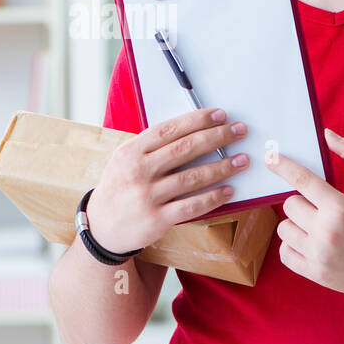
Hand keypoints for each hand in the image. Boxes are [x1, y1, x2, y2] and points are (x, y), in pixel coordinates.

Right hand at [86, 107, 249, 253]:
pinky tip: (229, 190)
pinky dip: (213, 197)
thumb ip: (151, 148)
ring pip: (193, 177)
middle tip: (239, 131)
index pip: (169, 129)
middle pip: (185, 149)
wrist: (101, 228)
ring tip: (242, 160)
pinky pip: (192, 205)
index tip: (220, 115)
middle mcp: (138, 171)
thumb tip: (192, 131)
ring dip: (222, 167)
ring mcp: (147, 196)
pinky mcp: (157, 219)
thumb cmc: (120, 188)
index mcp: (131, 151)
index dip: (197, 120)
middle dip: (217, 137)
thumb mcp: (125, 161)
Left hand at [264, 128, 343, 294]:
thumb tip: (327, 134)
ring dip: (296, 223)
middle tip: (321, 207)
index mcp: (341, 208)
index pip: (302, 180)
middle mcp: (327, 232)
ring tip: (317, 225)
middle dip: (302, 202)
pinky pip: (284, 253)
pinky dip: (292, 245)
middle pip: (290, 205)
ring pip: (284, 229)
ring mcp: (319, 256)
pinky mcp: (316, 273)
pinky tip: (310, 241)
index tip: (270, 158)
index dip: (283, 166)